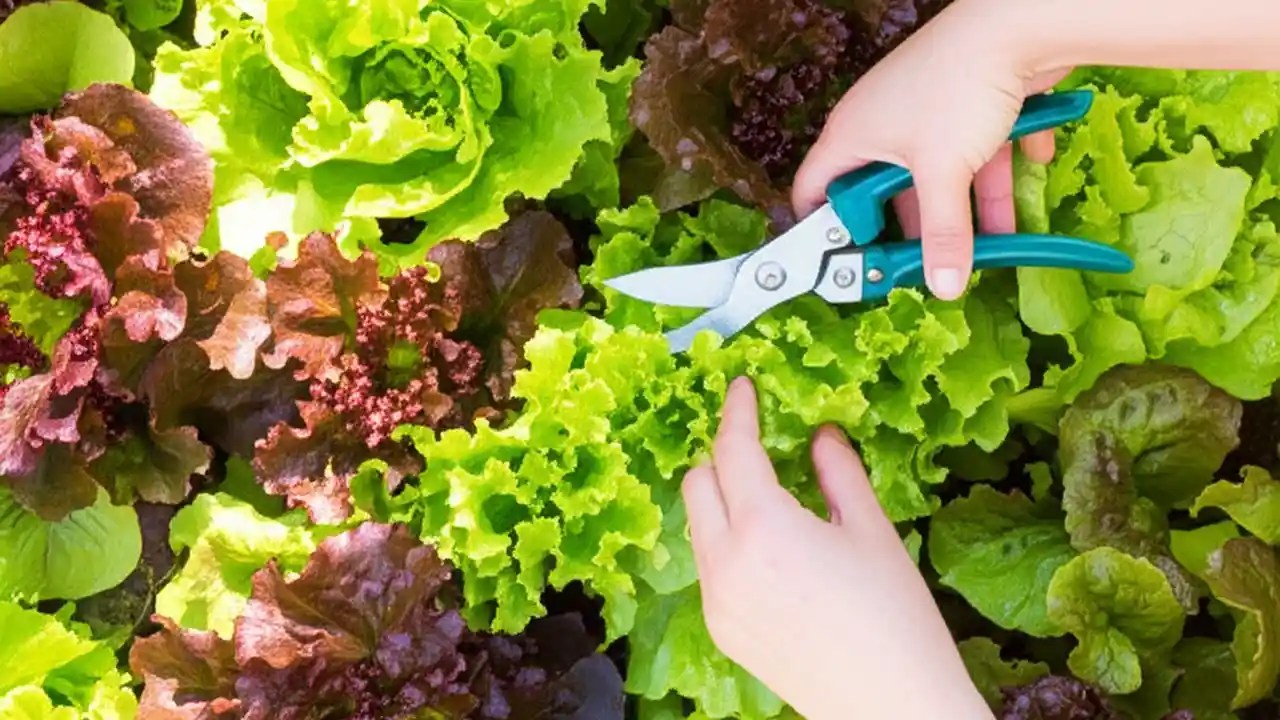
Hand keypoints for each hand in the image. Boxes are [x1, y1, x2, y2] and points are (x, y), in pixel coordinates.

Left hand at [683, 377, 991, 719]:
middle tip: (760, 446)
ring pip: (698, 526)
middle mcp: (726, 564)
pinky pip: (709, 567)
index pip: (733, 450)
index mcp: (765, 529)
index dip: (737, 411)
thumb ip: (838, 472)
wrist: (891, 707)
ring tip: (771, 500)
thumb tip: (820, 434)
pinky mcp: (722, 629)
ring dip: (722, 500)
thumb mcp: (872, 531)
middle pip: (697, 483)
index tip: (742, 388)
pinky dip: (728, 543)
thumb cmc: (895, 620)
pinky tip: (773, 552)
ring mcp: (717, 601)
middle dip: (722, 456)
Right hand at [791, 0, 1070, 299]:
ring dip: (969, 207)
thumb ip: (943, 235)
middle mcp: (881, 121)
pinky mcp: (968, 99)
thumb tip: (944, 287)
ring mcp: (925, 109)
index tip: (852, 264)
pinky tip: (1026, 177)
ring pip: (940, 172)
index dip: (825, 231)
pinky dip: (1001, 163)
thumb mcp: (945, 173)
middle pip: (884, 190)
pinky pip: (979, 143)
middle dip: (914, 227)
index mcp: (851, 135)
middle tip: (927, 262)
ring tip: (995, 241)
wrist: (1018, 21)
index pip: (814, 190)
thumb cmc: (957, 86)